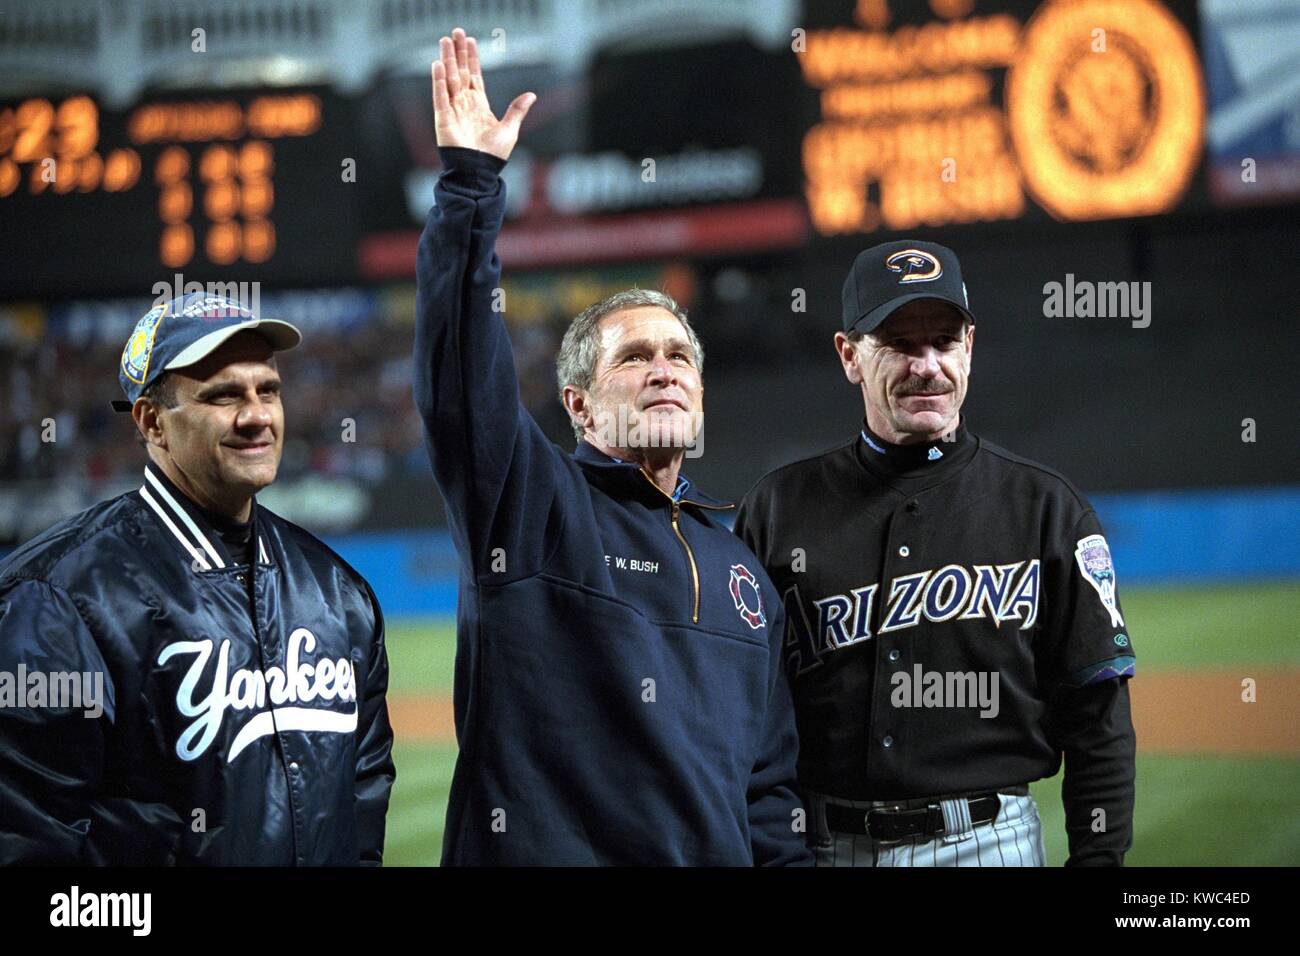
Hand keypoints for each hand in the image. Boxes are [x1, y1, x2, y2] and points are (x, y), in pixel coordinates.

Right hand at [432, 27, 534, 161]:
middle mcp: (464, 104)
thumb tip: (531, 94)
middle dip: (458, 52)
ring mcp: (452, 110)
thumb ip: (517, 110)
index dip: (473, 58)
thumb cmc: (493, 156)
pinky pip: (439, 97)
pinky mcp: (443, 120)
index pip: (474, 76)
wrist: (479, 173)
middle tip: (455, 32)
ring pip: (449, 79)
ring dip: (447, 60)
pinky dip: (438, 81)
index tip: (471, 41)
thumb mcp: (509, 129)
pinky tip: (438, 65)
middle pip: (460, 72)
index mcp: (479, 105)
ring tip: (445, 41)